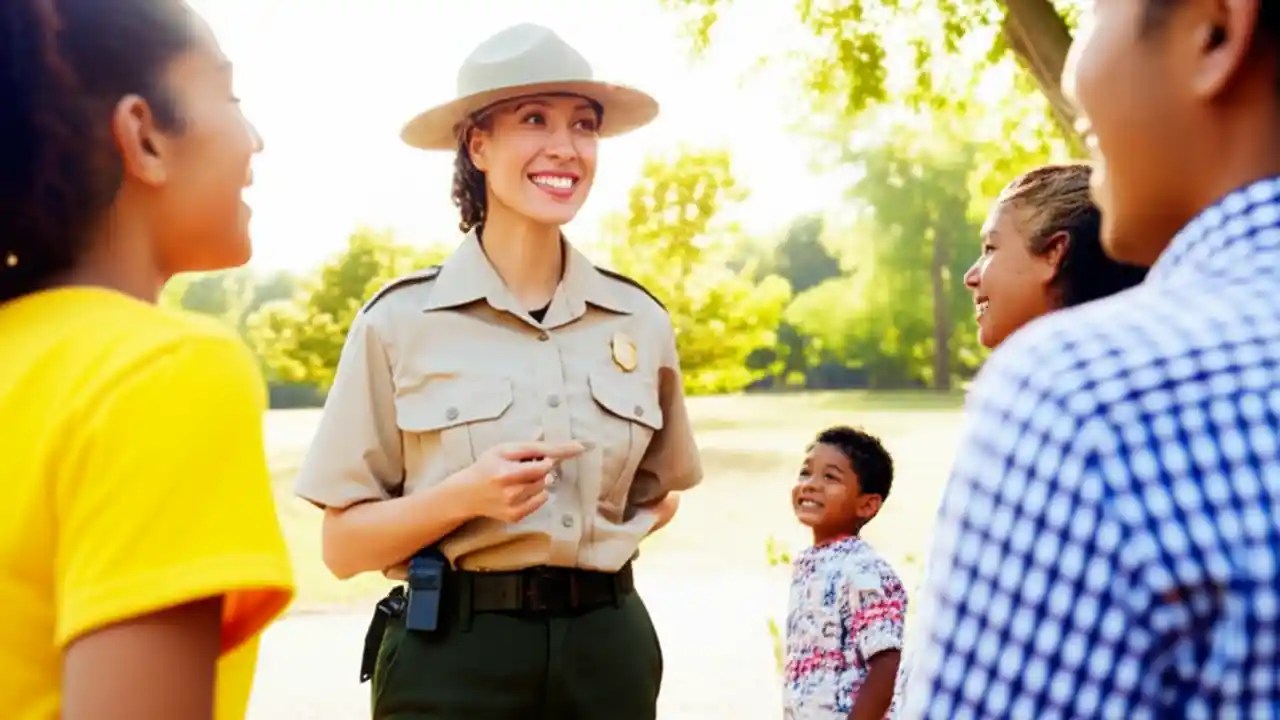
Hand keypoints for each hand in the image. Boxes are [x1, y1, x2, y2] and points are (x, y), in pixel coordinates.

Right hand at [453, 440, 585, 522]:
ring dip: (540, 480)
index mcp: (505, 472)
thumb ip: (528, 447)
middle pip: (544, 475)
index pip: (540, 463)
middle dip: (542, 467)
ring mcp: (514, 506)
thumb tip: (550, 442)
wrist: (467, 494)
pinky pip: (541, 500)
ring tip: (521, 477)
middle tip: (527, 465)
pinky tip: (523, 489)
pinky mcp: (516, 515)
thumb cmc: (486, 467)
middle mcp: (510, 491)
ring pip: (544, 487)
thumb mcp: (502, 450)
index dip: (559, 455)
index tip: (580, 447)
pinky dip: (539, 493)